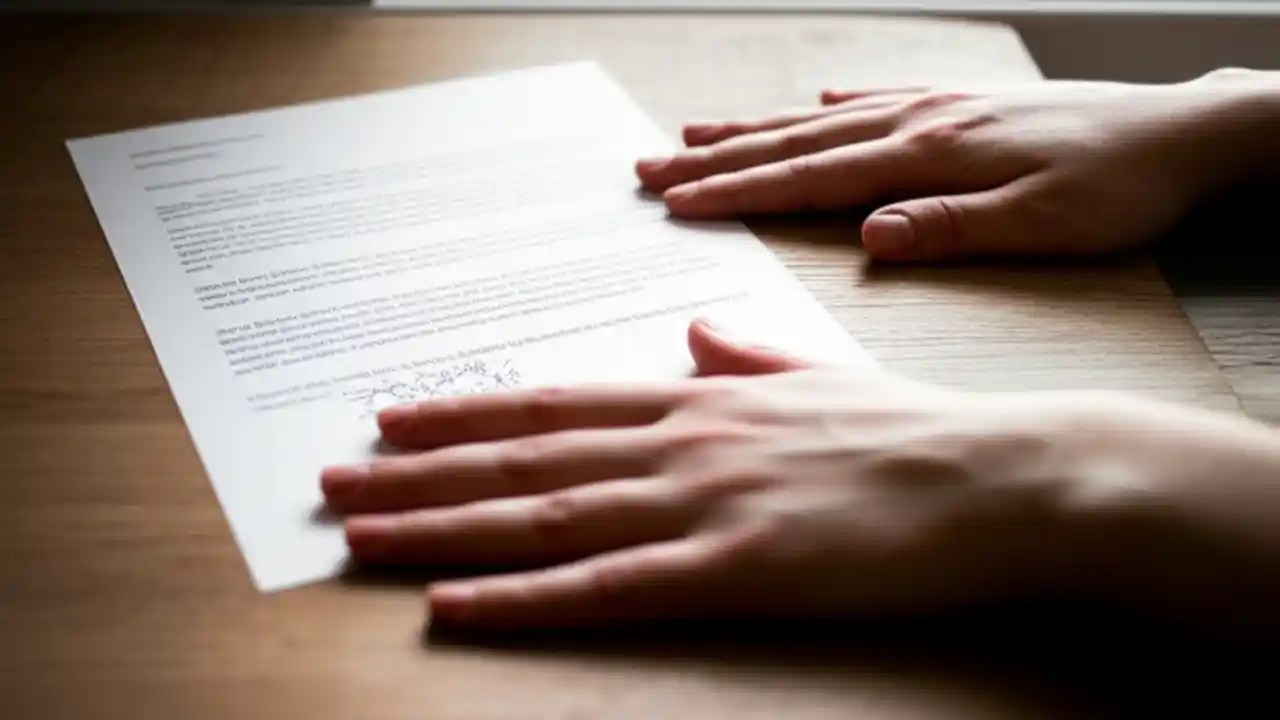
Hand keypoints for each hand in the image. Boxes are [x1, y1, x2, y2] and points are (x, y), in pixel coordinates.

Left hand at [321, 321, 1279, 631]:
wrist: (1001, 477)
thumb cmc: (915, 433)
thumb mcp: (821, 375)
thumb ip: (748, 357)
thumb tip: (697, 333)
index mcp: (703, 397)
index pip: (557, 403)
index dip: (466, 413)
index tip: (395, 417)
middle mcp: (683, 440)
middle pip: (526, 457)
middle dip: (419, 472)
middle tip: (333, 480)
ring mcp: (704, 503)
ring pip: (544, 514)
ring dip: (441, 525)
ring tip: (361, 533)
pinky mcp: (736, 570)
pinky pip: (608, 587)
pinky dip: (523, 596)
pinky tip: (457, 602)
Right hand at [636, 69, 1279, 261]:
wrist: (1182, 132)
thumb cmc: (1118, 187)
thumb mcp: (1041, 226)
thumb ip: (951, 228)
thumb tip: (872, 236)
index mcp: (928, 158)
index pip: (810, 180)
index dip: (737, 193)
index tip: (677, 202)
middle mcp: (920, 123)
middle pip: (797, 143)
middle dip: (717, 158)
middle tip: (649, 166)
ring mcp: (937, 106)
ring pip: (824, 118)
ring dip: (756, 127)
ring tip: (696, 130)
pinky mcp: (962, 103)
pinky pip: (879, 99)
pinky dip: (836, 105)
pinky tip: (814, 103)